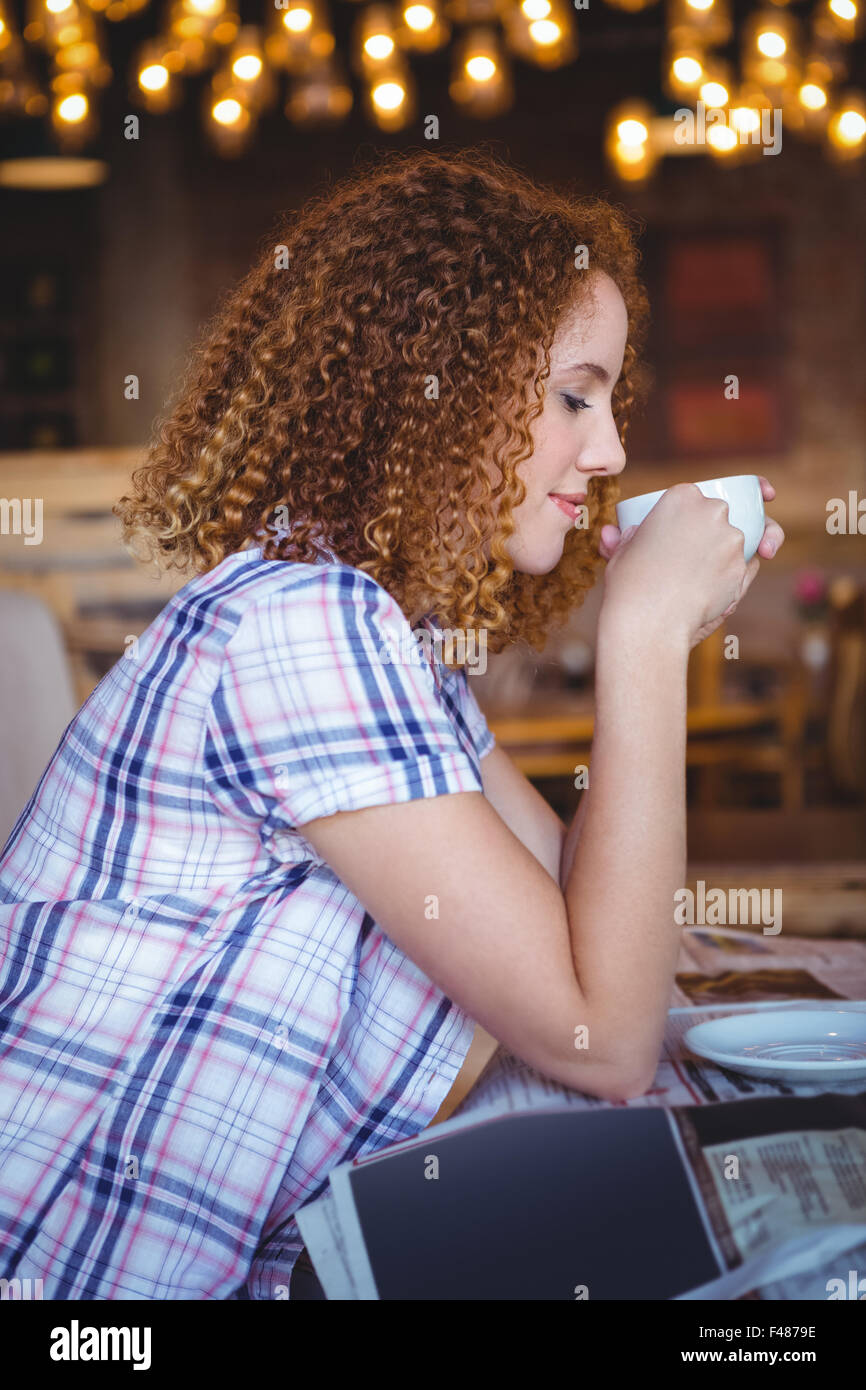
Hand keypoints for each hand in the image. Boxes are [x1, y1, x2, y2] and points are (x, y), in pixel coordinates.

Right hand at [598, 478, 785, 650]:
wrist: (648, 622)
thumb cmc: (629, 584)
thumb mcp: (622, 552)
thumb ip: (628, 538)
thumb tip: (617, 534)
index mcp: (682, 496)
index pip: (691, 500)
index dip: (682, 520)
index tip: (674, 535)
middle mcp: (713, 510)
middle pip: (716, 517)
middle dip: (704, 534)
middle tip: (685, 557)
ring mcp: (732, 539)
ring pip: (730, 543)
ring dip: (717, 557)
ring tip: (691, 580)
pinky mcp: (743, 568)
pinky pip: (741, 568)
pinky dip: (726, 579)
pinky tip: (704, 592)